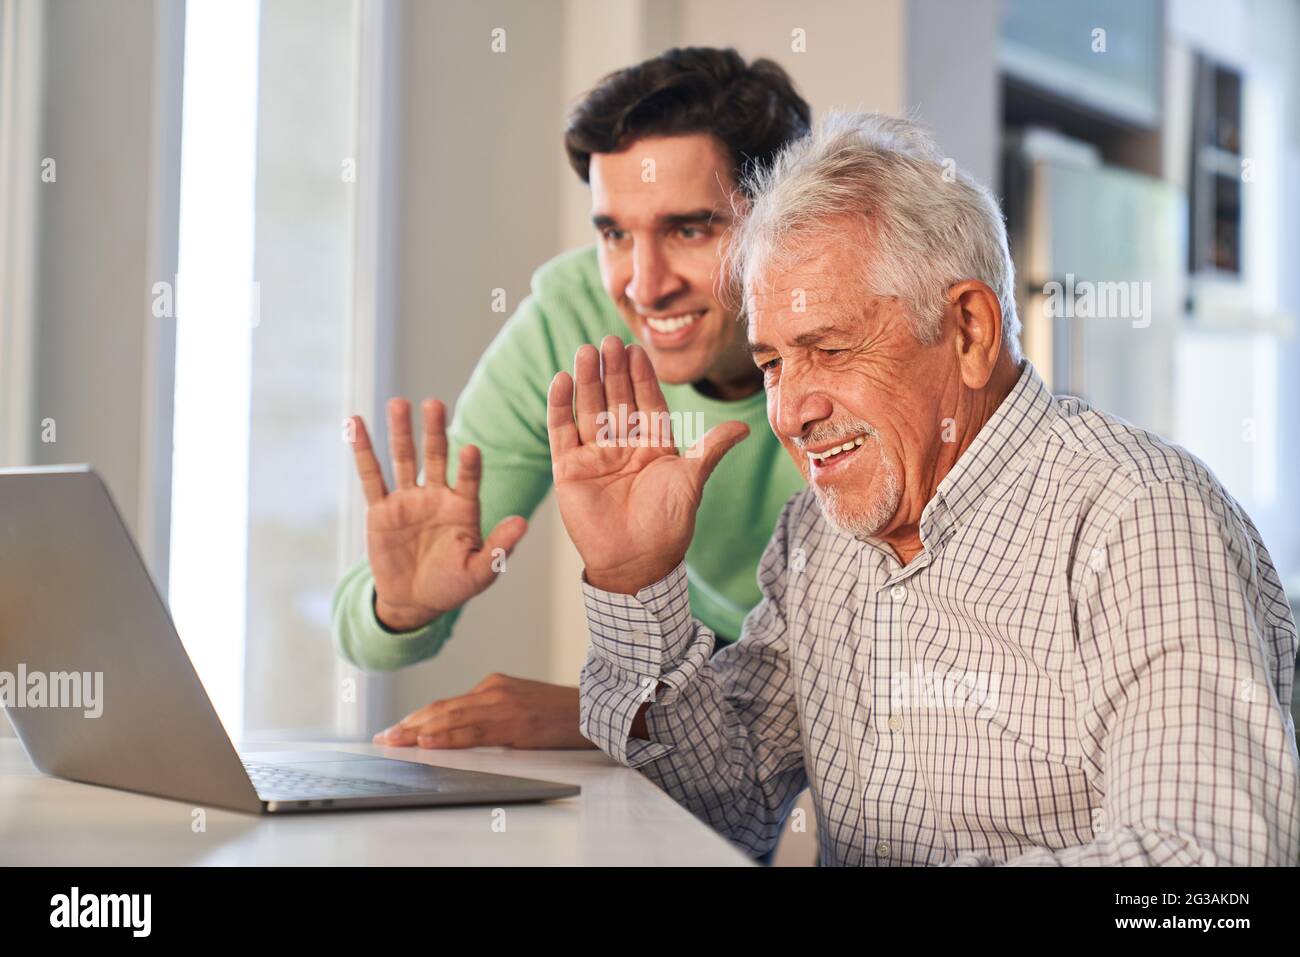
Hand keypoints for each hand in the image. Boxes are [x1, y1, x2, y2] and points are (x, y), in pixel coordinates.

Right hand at [349, 397, 527, 630]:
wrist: (414, 602)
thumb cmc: (453, 586)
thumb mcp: (479, 571)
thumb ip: (499, 547)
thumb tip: (523, 522)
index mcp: (464, 507)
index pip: (468, 479)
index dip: (469, 466)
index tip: (470, 450)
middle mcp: (437, 496)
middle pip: (436, 457)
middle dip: (435, 432)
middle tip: (434, 404)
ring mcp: (408, 500)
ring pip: (404, 459)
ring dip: (401, 432)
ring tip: (399, 404)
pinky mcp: (380, 509)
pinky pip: (371, 476)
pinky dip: (363, 450)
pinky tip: (355, 424)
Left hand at [371, 674, 596, 748]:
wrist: (590, 709)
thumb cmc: (556, 711)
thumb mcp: (518, 701)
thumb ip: (490, 708)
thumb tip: (461, 725)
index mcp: (493, 684)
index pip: (446, 703)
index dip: (417, 717)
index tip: (395, 729)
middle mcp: (493, 691)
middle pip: (441, 709)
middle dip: (408, 724)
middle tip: (383, 737)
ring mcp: (502, 706)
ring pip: (451, 719)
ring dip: (418, 733)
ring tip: (396, 742)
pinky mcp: (513, 724)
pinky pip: (473, 732)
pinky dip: (447, 738)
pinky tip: (428, 743)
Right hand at [547, 336, 748, 593]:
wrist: (637, 562)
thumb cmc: (668, 524)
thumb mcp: (692, 480)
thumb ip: (711, 449)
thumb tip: (743, 428)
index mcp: (652, 446)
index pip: (646, 402)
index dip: (641, 376)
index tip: (637, 349)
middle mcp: (622, 446)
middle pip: (615, 400)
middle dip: (612, 371)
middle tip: (609, 340)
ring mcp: (594, 456)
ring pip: (588, 409)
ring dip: (587, 381)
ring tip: (585, 351)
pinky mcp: (569, 469)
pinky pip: (562, 432)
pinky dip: (561, 407)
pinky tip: (562, 380)